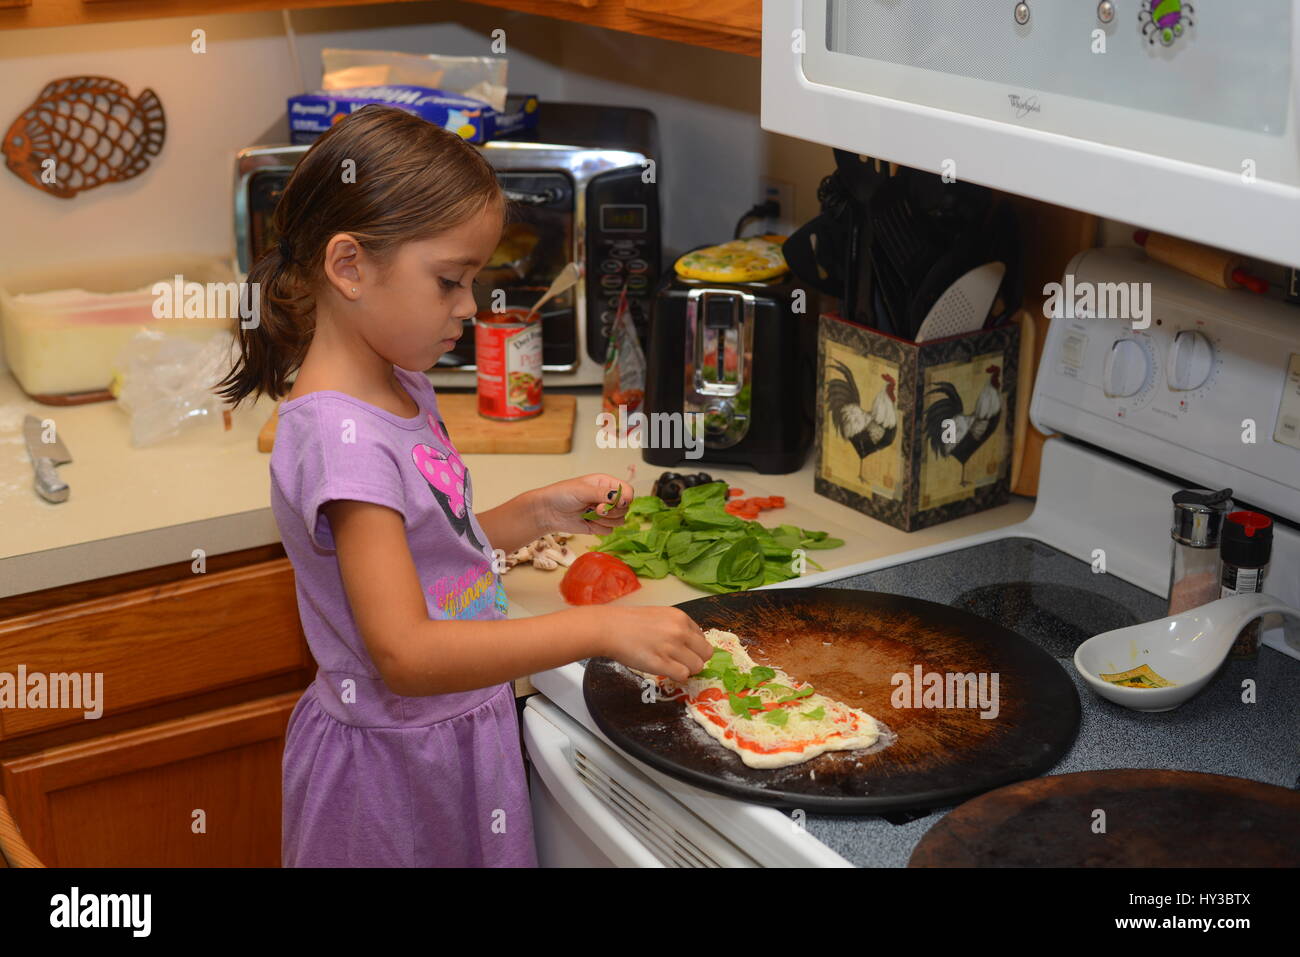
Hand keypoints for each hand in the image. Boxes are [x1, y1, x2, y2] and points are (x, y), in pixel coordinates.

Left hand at [532, 473, 634, 535]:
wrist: (548, 512)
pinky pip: (609, 531)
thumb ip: (602, 493)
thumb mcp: (582, 490)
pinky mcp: (599, 526)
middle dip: (612, 511)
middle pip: (626, 508)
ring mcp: (604, 513)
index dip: (626, 498)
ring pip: (620, 520)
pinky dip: (599, 528)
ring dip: (605, 520)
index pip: (627, 491)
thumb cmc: (562, 494)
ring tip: (589, 514)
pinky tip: (586, 521)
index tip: (618, 502)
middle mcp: (607, 498)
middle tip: (596, 508)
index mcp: (606, 484)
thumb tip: (620, 497)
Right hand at [594, 606, 713, 682]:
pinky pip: (683, 675)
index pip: (703, 638)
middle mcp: (680, 631)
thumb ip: (676, 627)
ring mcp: (671, 648)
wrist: (610, 628)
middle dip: (695, 660)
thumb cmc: (630, 622)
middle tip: (681, 662)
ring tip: (671, 666)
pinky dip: (676, 677)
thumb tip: (689, 644)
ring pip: (696, 667)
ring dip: (686, 670)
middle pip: (705, 654)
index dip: (694, 648)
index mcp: (680, 618)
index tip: (684, 652)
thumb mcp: (660, 615)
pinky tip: (665, 671)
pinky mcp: (661, 663)